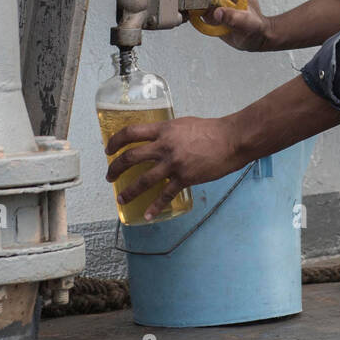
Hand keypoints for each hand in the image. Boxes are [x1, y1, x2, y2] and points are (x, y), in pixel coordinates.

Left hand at [105, 115, 250, 220]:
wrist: (230, 140)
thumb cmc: (211, 130)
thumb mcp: (183, 124)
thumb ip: (167, 133)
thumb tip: (157, 141)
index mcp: (163, 130)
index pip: (131, 132)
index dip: (115, 141)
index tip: (109, 150)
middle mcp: (164, 146)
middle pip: (130, 157)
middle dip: (115, 168)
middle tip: (110, 176)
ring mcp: (173, 163)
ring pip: (143, 180)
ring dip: (129, 191)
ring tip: (121, 199)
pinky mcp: (184, 177)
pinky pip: (165, 195)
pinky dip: (155, 207)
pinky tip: (148, 215)